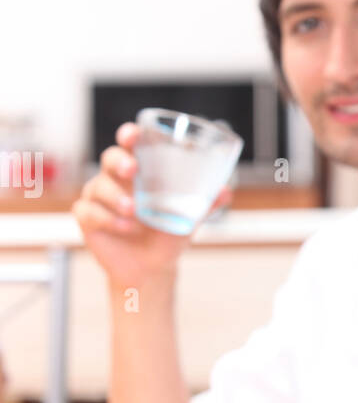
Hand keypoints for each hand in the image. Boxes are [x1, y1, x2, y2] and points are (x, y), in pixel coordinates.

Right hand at [72, 121, 231, 286]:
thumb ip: (205, 203)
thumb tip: (225, 192)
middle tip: (132, 171)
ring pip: (98, 186)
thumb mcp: (189, 218)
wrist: (151, 268)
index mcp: (140, 169)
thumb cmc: (167, 233)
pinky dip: (107, 219)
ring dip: (115, 197)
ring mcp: (99, 197)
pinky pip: (88, 212)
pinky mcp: (87, 218)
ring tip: (134, 212)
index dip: (129, 135)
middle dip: (119, 161)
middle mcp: (116, 178)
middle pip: (109, 158)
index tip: (133, 135)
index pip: (131, 144)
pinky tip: (124, 228)